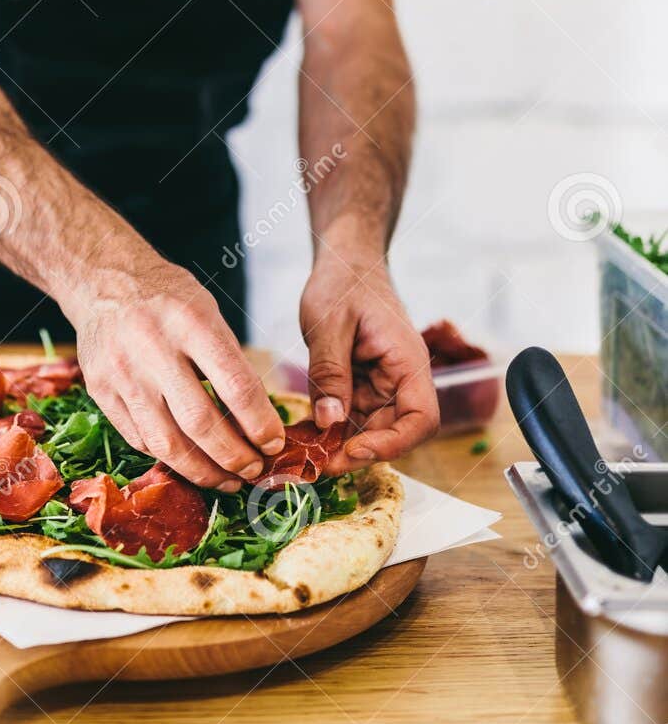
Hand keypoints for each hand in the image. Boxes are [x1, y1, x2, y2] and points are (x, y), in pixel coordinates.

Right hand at [69, 256, 286, 491]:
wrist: (103, 282)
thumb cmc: (167, 297)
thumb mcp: (208, 311)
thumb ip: (229, 362)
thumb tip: (258, 421)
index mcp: (190, 322)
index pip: (236, 385)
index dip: (260, 423)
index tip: (274, 443)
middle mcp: (152, 349)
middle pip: (201, 423)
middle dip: (235, 457)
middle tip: (255, 469)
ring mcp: (122, 373)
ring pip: (167, 443)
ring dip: (204, 471)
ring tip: (228, 480)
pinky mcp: (100, 391)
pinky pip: (140, 439)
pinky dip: (170, 457)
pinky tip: (191, 462)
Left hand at [299, 254, 437, 472]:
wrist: (345, 258)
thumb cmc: (344, 280)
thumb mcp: (329, 324)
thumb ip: (330, 372)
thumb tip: (329, 422)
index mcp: (408, 361)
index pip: (420, 419)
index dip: (392, 444)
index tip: (352, 451)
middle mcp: (401, 378)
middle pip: (393, 432)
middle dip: (356, 452)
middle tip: (314, 464)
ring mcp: (382, 383)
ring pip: (368, 429)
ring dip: (339, 444)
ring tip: (302, 454)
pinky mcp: (362, 383)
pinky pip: (350, 415)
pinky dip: (330, 428)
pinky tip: (303, 435)